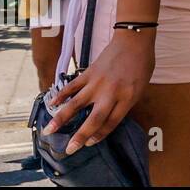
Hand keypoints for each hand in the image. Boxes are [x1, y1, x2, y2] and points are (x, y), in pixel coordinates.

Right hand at [45, 31, 153, 153]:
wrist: (134, 40)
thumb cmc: (141, 65)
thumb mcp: (140, 87)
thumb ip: (124, 103)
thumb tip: (107, 117)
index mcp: (128, 98)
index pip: (112, 122)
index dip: (100, 135)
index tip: (89, 143)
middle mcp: (112, 93)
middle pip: (94, 119)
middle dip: (80, 136)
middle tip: (69, 149)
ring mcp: (98, 82)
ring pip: (76, 104)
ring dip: (61, 119)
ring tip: (48, 131)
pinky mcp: (89, 72)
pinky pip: (72, 86)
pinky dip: (60, 95)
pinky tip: (51, 104)